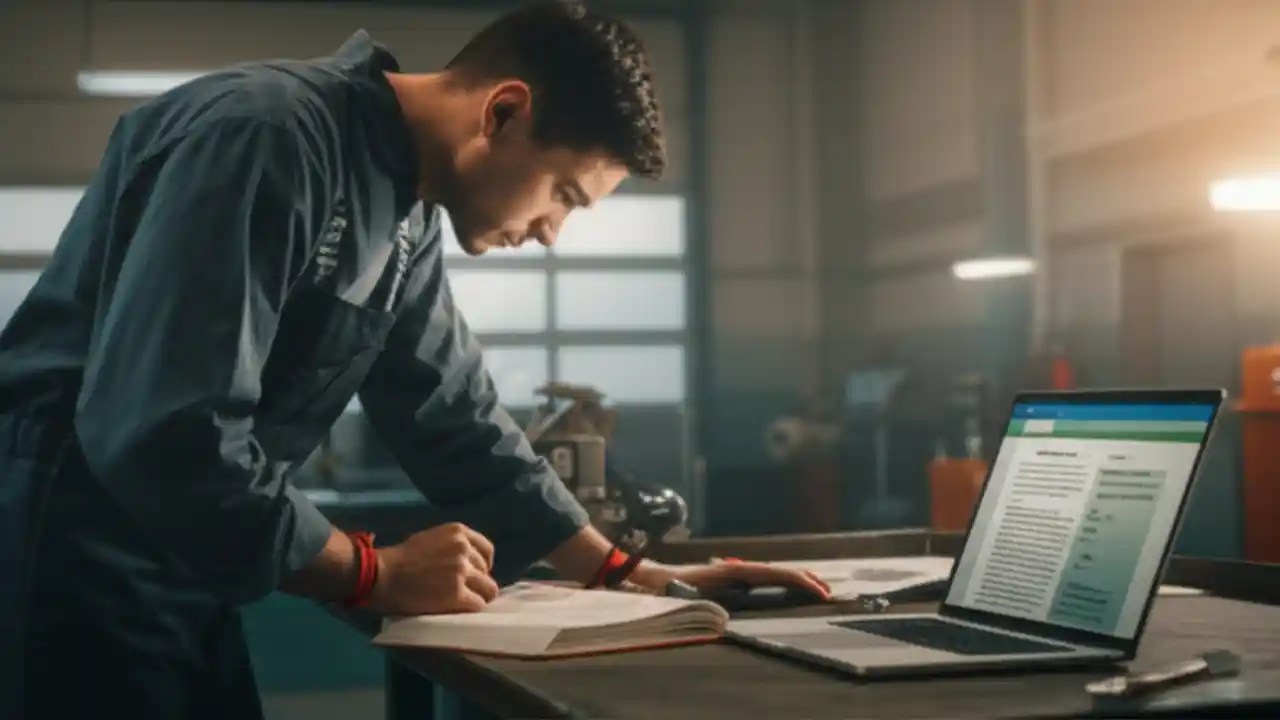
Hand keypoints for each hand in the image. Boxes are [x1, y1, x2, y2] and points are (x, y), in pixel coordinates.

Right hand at [367, 522, 499, 614]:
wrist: (383, 574)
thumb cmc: (401, 557)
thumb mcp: (432, 538)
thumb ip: (453, 546)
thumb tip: (471, 562)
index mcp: (459, 532)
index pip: (487, 550)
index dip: (483, 565)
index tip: (475, 574)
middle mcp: (464, 549)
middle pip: (486, 571)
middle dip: (477, 582)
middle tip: (463, 590)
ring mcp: (462, 571)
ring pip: (488, 589)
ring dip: (477, 596)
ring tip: (463, 601)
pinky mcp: (457, 594)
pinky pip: (477, 604)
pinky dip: (470, 608)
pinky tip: (458, 608)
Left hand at [633, 558, 831, 599]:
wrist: (656, 577)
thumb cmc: (671, 586)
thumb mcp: (687, 591)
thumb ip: (702, 595)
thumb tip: (720, 599)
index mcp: (734, 570)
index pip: (775, 573)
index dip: (798, 580)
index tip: (818, 591)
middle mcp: (739, 568)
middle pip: (779, 570)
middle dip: (805, 579)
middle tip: (828, 592)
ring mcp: (737, 571)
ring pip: (774, 574)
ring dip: (797, 580)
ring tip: (818, 589)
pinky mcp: (734, 577)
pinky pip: (765, 579)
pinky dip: (783, 583)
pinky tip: (791, 590)